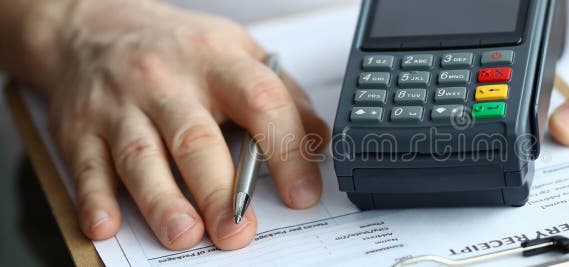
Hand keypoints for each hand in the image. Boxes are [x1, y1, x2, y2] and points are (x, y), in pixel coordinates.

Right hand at [34, 0, 328, 249]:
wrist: (94, 26)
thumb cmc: (178, 48)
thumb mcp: (238, 52)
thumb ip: (282, 95)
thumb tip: (320, 140)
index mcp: (216, 61)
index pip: (261, 102)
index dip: (286, 150)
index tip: (302, 194)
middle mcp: (167, 82)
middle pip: (196, 139)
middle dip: (219, 190)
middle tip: (238, 230)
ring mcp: (120, 105)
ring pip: (142, 156)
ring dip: (162, 200)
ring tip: (184, 235)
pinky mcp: (80, 128)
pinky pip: (87, 165)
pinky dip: (95, 198)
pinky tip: (106, 223)